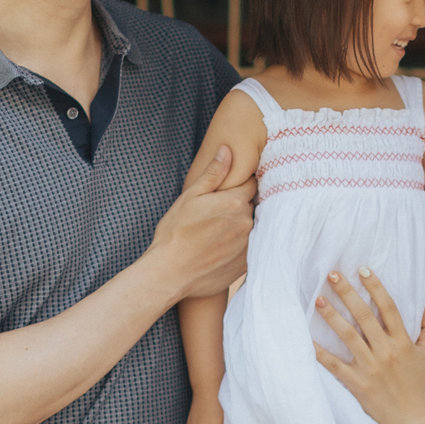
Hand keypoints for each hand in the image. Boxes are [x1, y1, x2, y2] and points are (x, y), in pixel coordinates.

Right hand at [147, 147, 253, 301]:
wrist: (170, 273)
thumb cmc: (175, 233)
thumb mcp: (190, 197)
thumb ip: (213, 173)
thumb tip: (227, 150)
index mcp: (235, 202)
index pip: (251, 183)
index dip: (241, 183)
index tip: (232, 187)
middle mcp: (247, 222)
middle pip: (254, 205)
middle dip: (242, 204)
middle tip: (221, 211)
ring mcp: (249, 244)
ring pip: (253, 225)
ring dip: (242, 224)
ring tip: (220, 230)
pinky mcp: (247, 263)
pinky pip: (251, 246)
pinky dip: (241, 243)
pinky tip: (222, 246)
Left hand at [313, 268, 424, 423]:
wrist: (411, 418)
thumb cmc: (418, 383)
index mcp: (403, 342)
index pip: (389, 308)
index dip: (376, 287)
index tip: (362, 269)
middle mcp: (386, 351)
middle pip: (364, 316)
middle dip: (348, 293)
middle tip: (332, 274)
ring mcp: (370, 367)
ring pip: (348, 336)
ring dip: (332, 316)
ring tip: (318, 298)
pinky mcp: (356, 382)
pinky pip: (335, 364)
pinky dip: (320, 352)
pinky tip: (307, 338)